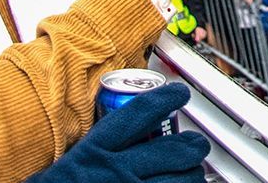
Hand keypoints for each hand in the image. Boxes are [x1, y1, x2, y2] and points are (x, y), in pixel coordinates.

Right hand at [26, 84, 207, 182]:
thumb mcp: (70, 162)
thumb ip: (97, 148)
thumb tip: (130, 133)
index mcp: (94, 152)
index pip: (140, 113)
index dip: (167, 98)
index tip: (180, 93)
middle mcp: (115, 173)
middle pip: (173, 149)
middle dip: (193, 145)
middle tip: (197, 144)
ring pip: (182, 179)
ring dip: (193, 175)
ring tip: (193, 173)